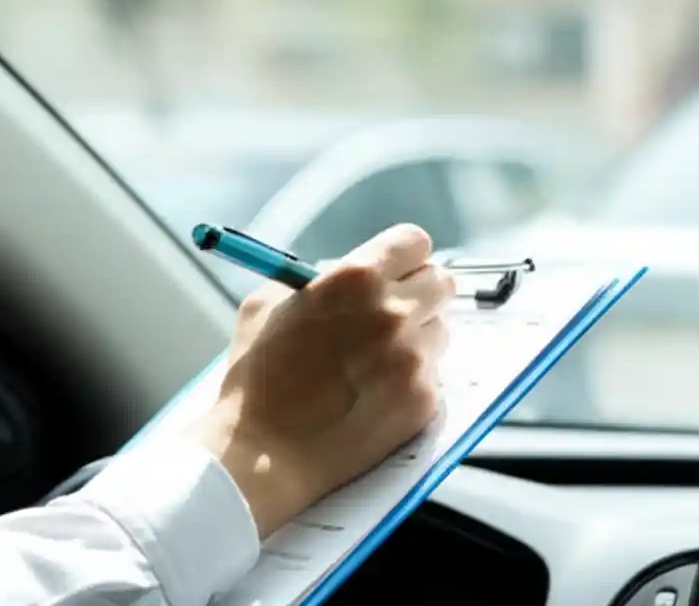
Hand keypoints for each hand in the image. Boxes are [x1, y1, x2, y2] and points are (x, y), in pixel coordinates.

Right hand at [188, 224, 454, 536]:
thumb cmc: (257, 380)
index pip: (414, 243)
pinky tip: (374, 396)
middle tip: (394, 313)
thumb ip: (315, 279)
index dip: (404, 257)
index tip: (396, 270)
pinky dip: (411, 381)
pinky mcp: (424, 400)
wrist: (262, 456)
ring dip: (417, 339)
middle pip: (442, 282)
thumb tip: (342, 272)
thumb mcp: (267, 305)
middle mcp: (394, 313)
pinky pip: (433, 375)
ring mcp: (414, 359)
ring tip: (375, 363)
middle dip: (420, 293)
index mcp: (356, 279)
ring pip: (440, 330)